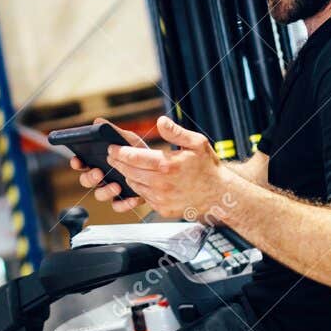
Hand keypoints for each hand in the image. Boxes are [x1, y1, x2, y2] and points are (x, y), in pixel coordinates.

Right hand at [68, 118, 145, 212]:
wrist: (160, 168)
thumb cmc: (140, 152)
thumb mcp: (129, 140)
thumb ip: (114, 132)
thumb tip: (98, 121)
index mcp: (98, 161)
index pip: (81, 163)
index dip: (76, 163)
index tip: (77, 161)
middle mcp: (101, 177)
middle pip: (86, 180)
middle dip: (90, 178)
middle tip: (98, 173)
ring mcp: (110, 190)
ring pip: (99, 195)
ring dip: (105, 191)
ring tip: (117, 186)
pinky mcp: (123, 201)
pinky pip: (118, 206)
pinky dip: (124, 203)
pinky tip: (133, 198)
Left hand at [107, 116, 228, 220]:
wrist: (218, 194)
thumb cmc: (208, 167)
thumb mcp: (197, 143)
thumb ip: (176, 132)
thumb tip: (160, 121)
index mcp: (167, 165)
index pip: (133, 158)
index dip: (119, 152)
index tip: (112, 148)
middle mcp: (162, 184)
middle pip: (129, 172)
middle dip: (118, 163)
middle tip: (113, 156)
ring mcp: (161, 198)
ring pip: (134, 184)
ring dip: (128, 175)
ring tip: (127, 166)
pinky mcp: (162, 208)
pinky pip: (143, 196)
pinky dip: (140, 187)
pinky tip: (143, 179)